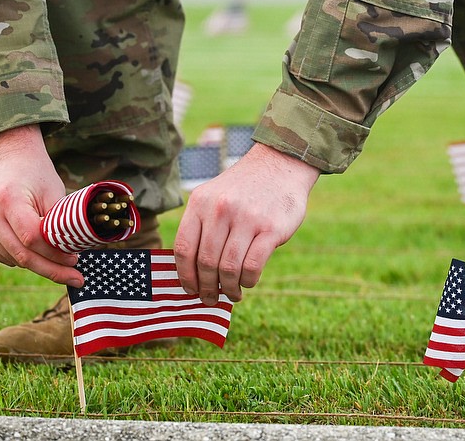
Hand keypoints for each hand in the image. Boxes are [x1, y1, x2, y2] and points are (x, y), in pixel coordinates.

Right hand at [0, 125, 82, 286]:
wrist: (10, 160)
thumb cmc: (37, 176)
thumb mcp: (54, 193)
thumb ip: (58, 225)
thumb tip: (70, 257)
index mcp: (8, 200)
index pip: (32, 239)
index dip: (55, 255)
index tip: (76, 262)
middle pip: (22, 255)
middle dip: (51, 269)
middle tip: (76, 278)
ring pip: (14, 260)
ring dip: (39, 263)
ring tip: (59, 257)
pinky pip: (4, 257)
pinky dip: (22, 258)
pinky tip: (35, 249)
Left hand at [175, 143, 319, 305]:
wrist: (280, 165)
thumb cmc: (244, 189)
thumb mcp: (214, 196)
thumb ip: (201, 225)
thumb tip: (190, 271)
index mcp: (200, 202)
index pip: (184, 249)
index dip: (185, 275)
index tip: (190, 289)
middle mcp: (221, 209)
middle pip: (206, 262)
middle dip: (207, 287)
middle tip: (210, 298)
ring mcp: (247, 218)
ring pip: (228, 268)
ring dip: (229, 288)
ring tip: (232, 294)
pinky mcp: (271, 229)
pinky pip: (252, 266)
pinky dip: (248, 281)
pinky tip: (248, 282)